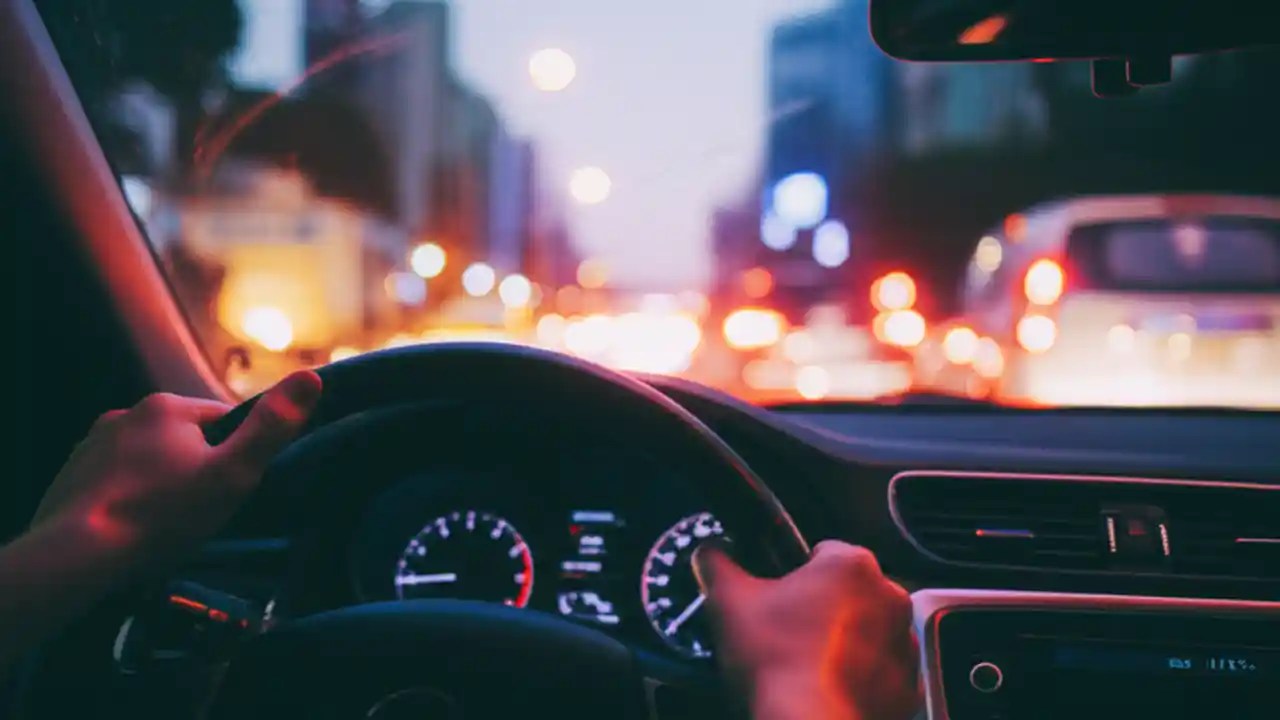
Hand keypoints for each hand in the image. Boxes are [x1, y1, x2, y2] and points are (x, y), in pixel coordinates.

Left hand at [30, 370, 320, 567]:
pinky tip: (130, 529)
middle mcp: (124, 413)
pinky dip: (125, 498)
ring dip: (159, 484)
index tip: (232, 490)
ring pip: (146, 461)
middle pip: (183, 440)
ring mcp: (90, 445)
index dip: (235, 455)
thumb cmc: (162, 515)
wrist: (74, 557)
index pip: (223, 421)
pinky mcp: (68, 476)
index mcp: (167, 406)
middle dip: (195, 469)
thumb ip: (272, 427)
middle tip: (199, 514)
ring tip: (164, 526)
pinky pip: (113, 481)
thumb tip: (312, 376)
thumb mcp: (232, 474)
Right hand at [694, 540, 920, 719]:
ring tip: (809, 666)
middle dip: (823, 607)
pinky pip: (882, 672)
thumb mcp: (728, 601)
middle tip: (788, 635)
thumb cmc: (773, 657)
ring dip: (846, 641)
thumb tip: (710, 551)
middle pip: (848, 591)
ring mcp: (904, 644)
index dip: (793, 575)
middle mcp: (890, 597)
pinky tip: (830, 689)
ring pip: (868, 631)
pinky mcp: (909, 687)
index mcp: (851, 564)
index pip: (821, 553)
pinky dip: (862, 678)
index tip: (776, 601)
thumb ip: (717, 563)